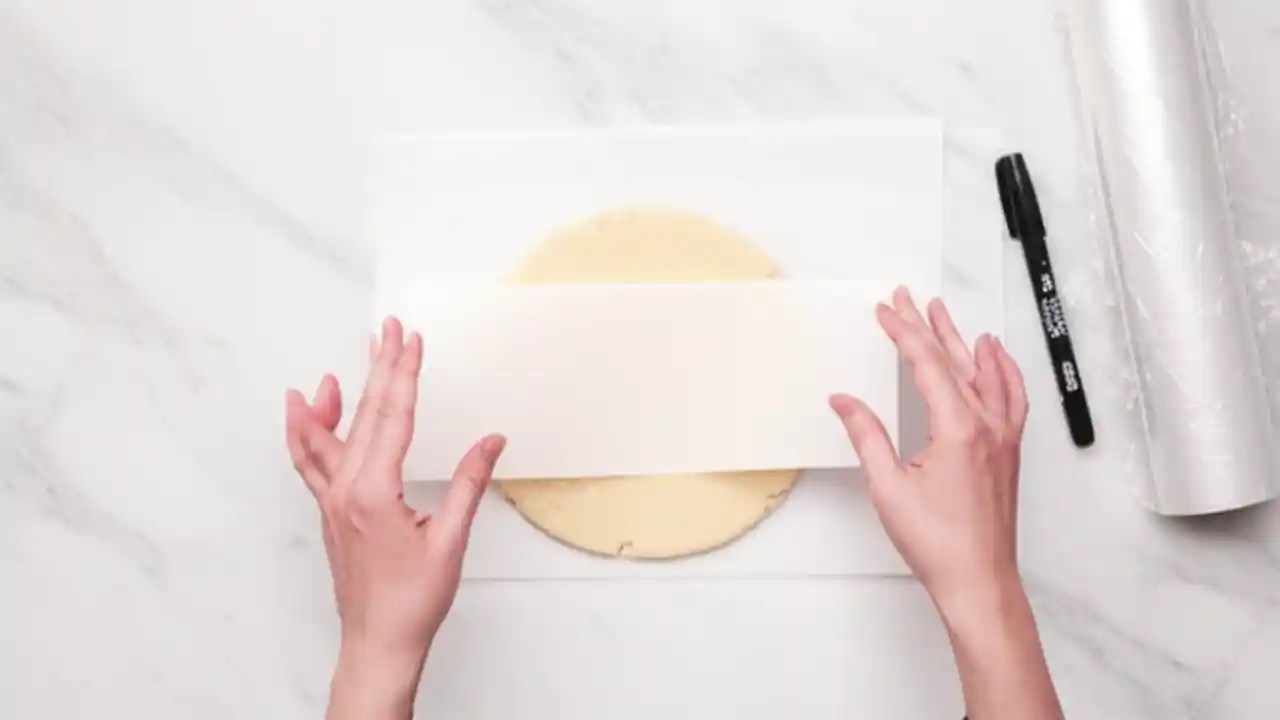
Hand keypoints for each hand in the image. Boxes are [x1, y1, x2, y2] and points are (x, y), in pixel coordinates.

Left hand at [285, 317, 505, 718]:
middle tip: (388, 332)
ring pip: (323, 435)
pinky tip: (309, 413)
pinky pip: (309, 460)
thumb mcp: (451, 540)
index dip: (404, 374)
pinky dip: (307, 431)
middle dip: (378, 368)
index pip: (393, 417)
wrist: (378, 642)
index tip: (411, 341)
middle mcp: (344, 491)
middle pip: (363, 415)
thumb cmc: (411, 601)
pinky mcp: (329, 511)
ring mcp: (330, 500)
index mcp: (374, 493)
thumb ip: (469, 484)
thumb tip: (491, 441)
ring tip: (337, 368)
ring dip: (333, 398)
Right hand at [832, 288, 1060, 719]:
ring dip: (962, 340)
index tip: (887, 311)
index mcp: (958, 429)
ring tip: (944, 314)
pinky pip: (1011, 396)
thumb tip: (846, 402)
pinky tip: (994, 357)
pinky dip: (1001, 369)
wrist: (978, 580)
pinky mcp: (1009, 451)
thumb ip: (867, 436)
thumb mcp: (888, 487)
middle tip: (907, 299)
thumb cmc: (940, 544)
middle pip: (955, 360)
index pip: (927, 365)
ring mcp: (1003, 438)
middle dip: (927, 326)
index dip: (903, 333)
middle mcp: (987, 426)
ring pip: (985, 373)